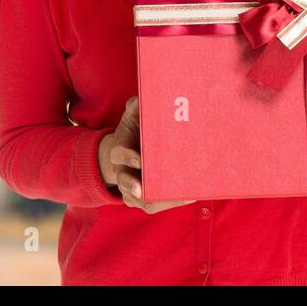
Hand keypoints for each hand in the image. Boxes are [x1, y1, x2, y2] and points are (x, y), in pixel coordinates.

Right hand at [98, 96, 195, 213]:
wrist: (133, 149)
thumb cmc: (135, 129)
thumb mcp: (133, 116)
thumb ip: (134, 107)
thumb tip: (138, 101)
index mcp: (120, 151)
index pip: (118, 155)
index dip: (127, 158)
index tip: (140, 159)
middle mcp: (123, 173)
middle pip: (125, 184)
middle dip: (132, 187)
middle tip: (141, 190)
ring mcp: (132, 188)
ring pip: (142, 200)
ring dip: (158, 200)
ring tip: (181, 196)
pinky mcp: (145, 198)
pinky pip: (155, 205)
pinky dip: (171, 202)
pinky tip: (189, 196)